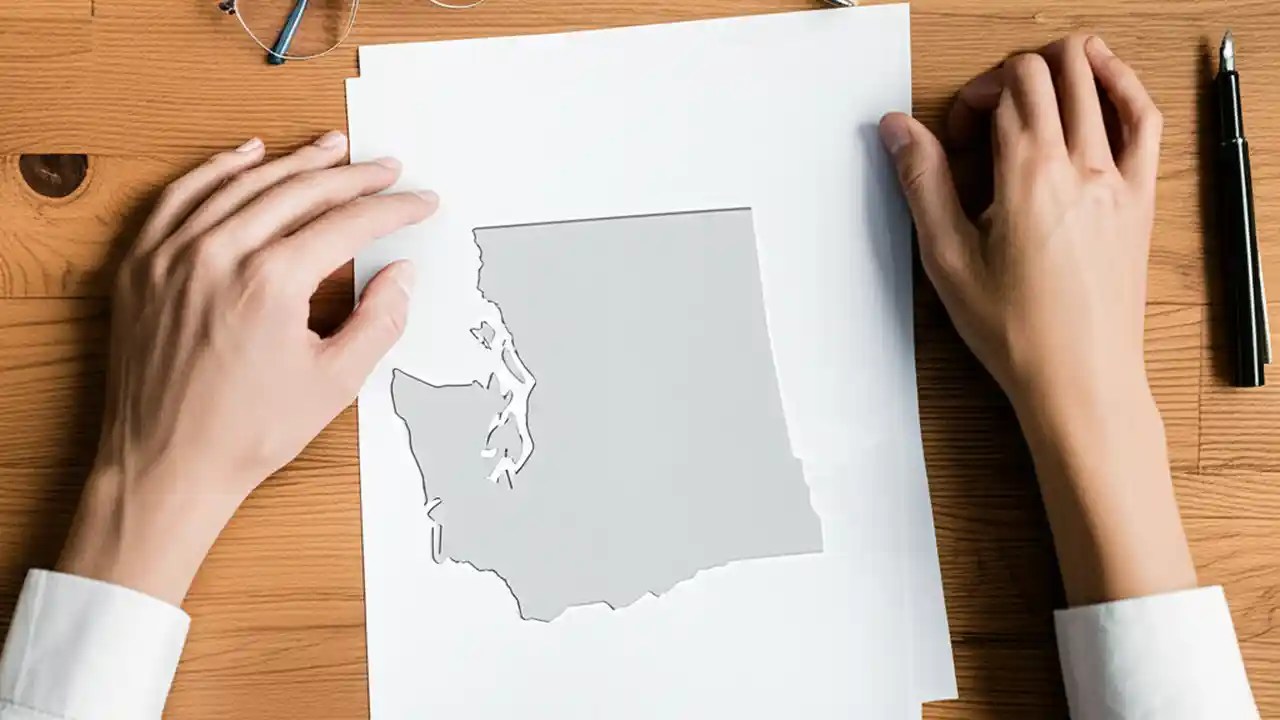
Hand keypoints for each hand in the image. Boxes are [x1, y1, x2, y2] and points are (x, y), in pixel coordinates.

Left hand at [57, 132, 437, 604]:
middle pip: (299, 190)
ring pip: (243, 183)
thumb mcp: (334, 383)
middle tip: (385, 168)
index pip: (348, 223)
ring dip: (293, 161)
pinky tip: (247, 156)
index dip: (393, 209)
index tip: (419, 203)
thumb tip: (401, 274)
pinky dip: (218, 169)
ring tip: (330, 149)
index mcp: (271, 282)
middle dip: (352, 176)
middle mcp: (219, 254)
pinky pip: (182, 196)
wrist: (165, 465)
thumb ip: (379, 321)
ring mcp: (174, 254)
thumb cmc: (245, 433)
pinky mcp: (143, 263)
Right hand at [880, 36, 1194, 604]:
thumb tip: (899, 129)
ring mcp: (1119, 178)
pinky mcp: (1140, 197)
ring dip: (1065, 67)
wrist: (1080, 379)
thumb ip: (923, 183)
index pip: (1008, 88)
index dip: (974, 97)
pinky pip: (1145, 119)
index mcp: (1029, 176)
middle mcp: (1082, 166)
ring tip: (1034, 86)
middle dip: (1011, 76)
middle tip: (989, 117)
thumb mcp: (948, 258)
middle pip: (1054, 70)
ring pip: (1101, 79)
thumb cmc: (1016, 331)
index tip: (958, 139)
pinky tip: (1102, 89)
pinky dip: (1124, 88)